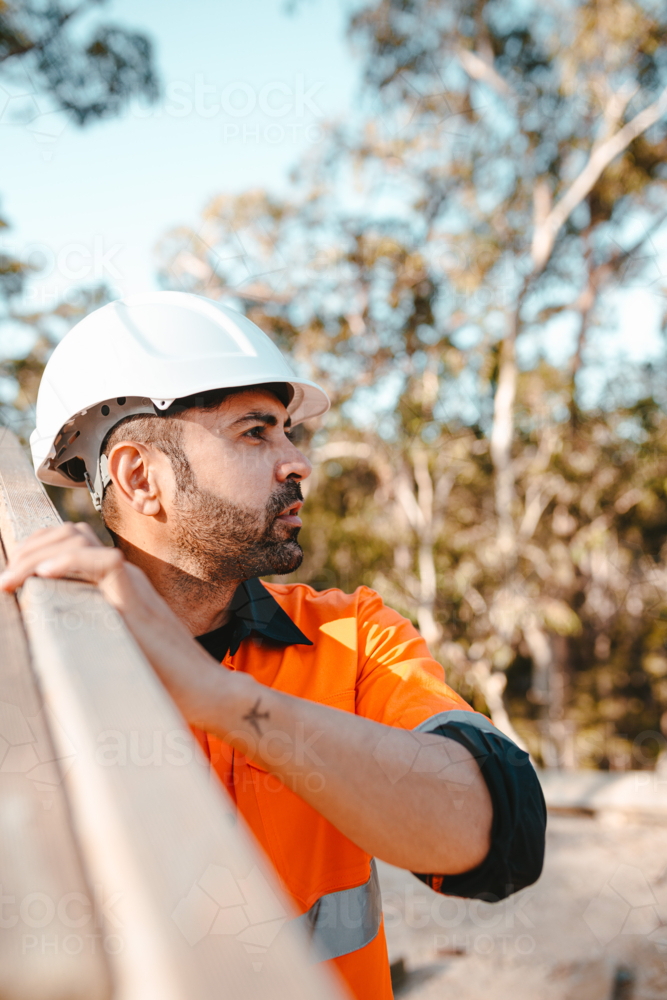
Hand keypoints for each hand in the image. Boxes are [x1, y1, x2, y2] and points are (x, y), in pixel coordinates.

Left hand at [0, 523, 223, 719]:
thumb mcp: (113, 649)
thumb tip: (49, 647)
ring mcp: (132, 583)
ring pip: (80, 540)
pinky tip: (42, 576)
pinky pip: (103, 563)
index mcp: (117, 584)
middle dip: (29, 548)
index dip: (38, 548)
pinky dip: (68, 563)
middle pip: (71, 533)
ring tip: (11, 579)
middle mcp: (124, 576)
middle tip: (4, 578)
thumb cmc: (162, 679)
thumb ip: (88, 635)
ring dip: (37, 554)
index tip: (11, 574)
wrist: (204, 688)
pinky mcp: (137, 598)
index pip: (74, 542)